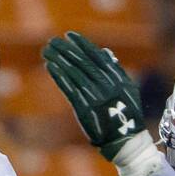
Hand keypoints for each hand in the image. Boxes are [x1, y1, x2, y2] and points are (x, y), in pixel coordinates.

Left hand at [42, 31, 144, 158]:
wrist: (125, 140)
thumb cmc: (126, 114)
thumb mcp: (127, 89)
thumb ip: (116, 70)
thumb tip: (104, 51)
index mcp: (117, 78)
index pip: (96, 56)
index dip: (82, 44)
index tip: (70, 35)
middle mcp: (106, 85)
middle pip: (82, 62)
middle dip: (66, 50)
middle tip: (52, 40)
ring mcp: (95, 96)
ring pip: (74, 73)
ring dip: (59, 60)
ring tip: (47, 50)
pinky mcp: (85, 109)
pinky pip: (69, 89)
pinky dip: (59, 76)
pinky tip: (50, 66)